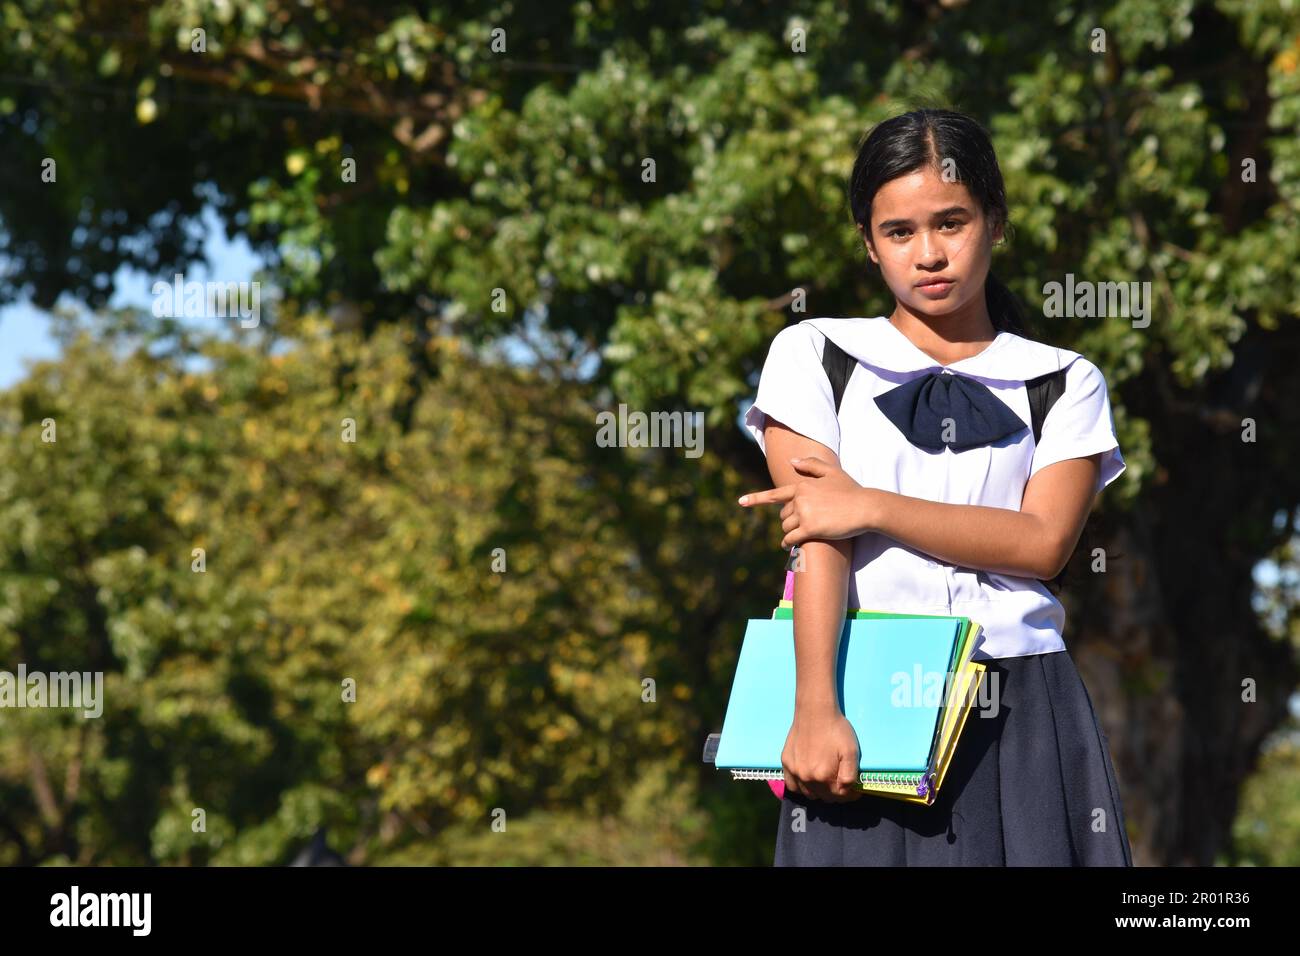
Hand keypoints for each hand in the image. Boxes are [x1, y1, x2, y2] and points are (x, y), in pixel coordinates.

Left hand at [738, 456, 877, 547]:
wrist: (866, 507)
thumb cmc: (851, 490)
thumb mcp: (832, 472)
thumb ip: (811, 466)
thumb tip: (791, 462)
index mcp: (802, 485)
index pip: (774, 494)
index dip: (756, 499)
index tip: (741, 502)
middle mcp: (800, 499)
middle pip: (783, 515)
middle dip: (790, 520)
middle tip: (804, 523)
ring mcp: (804, 514)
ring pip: (786, 527)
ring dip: (791, 532)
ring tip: (803, 533)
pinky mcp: (811, 528)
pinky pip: (791, 539)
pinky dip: (788, 544)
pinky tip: (790, 547)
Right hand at [781, 705, 864, 802]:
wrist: (815, 711)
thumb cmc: (836, 729)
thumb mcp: (851, 751)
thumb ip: (850, 775)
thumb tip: (848, 791)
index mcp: (823, 776)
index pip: (839, 796)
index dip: (850, 795)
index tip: (854, 790)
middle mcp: (806, 777)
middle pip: (824, 797)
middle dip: (836, 793)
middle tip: (842, 783)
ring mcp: (794, 771)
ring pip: (808, 794)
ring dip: (819, 792)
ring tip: (826, 782)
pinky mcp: (785, 763)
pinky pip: (792, 785)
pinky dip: (801, 787)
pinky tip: (808, 780)